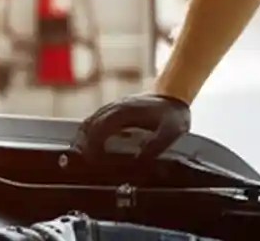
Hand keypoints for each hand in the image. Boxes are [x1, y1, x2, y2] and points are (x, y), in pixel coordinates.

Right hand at [71, 93, 190, 162]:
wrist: (174, 95)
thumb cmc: (173, 114)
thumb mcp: (171, 131)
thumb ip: (156, 145)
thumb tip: (138, 160)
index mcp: (125, 112)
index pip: (100, 128)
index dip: (93, 145)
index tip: (94, 161)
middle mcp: (115, 108)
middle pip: (89, 125)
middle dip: (85, 145)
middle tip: (89, 164)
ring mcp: (114, 108)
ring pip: (90, 122)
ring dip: (86, 140)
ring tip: (89, 159)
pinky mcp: (115, 111)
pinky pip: (96, 121)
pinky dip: (91, 134)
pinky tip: (97, 148)